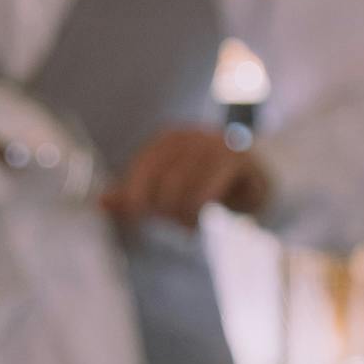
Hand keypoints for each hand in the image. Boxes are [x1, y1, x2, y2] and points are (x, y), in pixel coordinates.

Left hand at [103, 125, 271, 230]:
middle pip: (161, 182)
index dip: (135, 196)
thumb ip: (137, 195)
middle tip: (174, 225)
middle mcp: (190, 136)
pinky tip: (201, 223)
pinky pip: (208, 190)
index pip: (142, 168)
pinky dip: (200, 213)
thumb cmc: (210, 184)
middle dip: (163, 211)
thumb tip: (100, 203)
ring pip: (182, 190)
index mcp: (169, 139)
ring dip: (182, 216)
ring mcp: (215, 145)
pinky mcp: (238, 159)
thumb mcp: (170, 189)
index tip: (138, 218)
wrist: (263, 176)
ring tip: (188, 227)